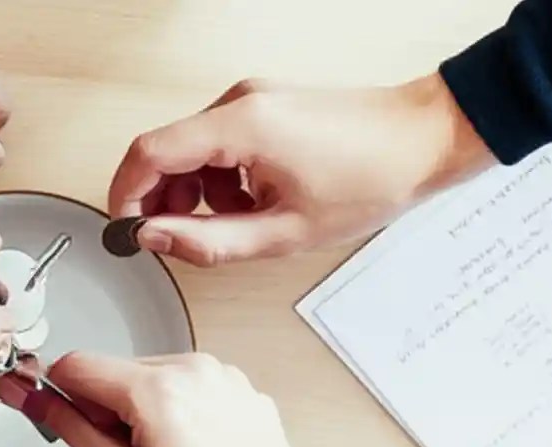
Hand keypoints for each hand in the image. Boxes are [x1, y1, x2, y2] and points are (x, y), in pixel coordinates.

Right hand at [0, 353, 551, 446]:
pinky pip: (192, 391)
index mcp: (158, 389)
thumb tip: (27, 394)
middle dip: (105, 409)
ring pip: (154, 379)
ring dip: (142, 412)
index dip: (56, 393)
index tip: (47, 411)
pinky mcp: (246, 394)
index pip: (77, 365)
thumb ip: (68, 426)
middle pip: (118, 371)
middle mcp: (195, 371)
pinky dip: (179, 416)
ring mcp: (226, 380)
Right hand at [108, 73, 493, 265]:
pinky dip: (222, 180)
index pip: (148, 152)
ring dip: (197, 194)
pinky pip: (219, 145)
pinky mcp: (265, 107)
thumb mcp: (283, 232)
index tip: (125, 227)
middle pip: (166, 151)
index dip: (125, 194)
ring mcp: (252, 100)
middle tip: (180, 239)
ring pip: (191, 152)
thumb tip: (155, 239)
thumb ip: (208, 241)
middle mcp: (239, 102)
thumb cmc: (372, 178)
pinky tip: (255, 202)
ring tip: (237, 224)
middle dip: (163, 200)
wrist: (426, 140)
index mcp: (239, 126)